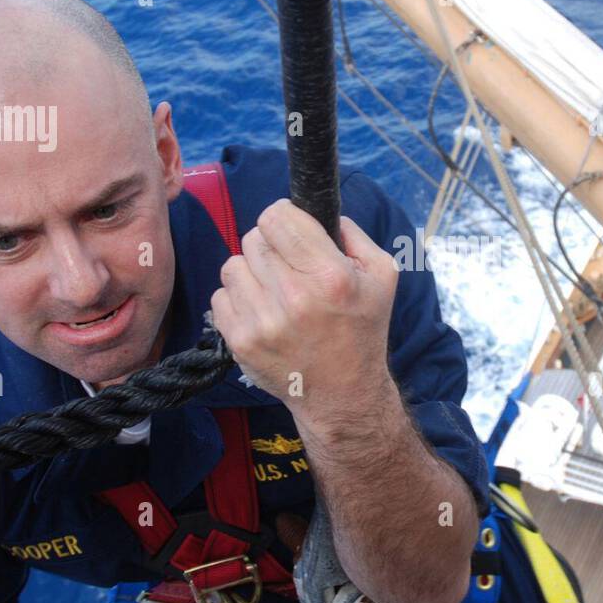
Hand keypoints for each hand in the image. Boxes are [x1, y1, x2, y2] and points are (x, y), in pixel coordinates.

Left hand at [210, 200, 399, 421]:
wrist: (344, 394)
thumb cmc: (362, 329)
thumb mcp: (381, 276)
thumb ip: (353, 233)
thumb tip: (316, 209)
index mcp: (330, 277)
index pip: (277, 217)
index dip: (283, 217)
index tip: (290, 229)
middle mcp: (294, 298)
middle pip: (254, 238)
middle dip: (270, 245)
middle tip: (288, 265)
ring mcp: (263, 322)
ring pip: (233, 264)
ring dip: (252, 271)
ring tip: (274, 290)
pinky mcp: (241, 342)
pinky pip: (221, 295)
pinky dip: (238, 299)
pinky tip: (263, 311)